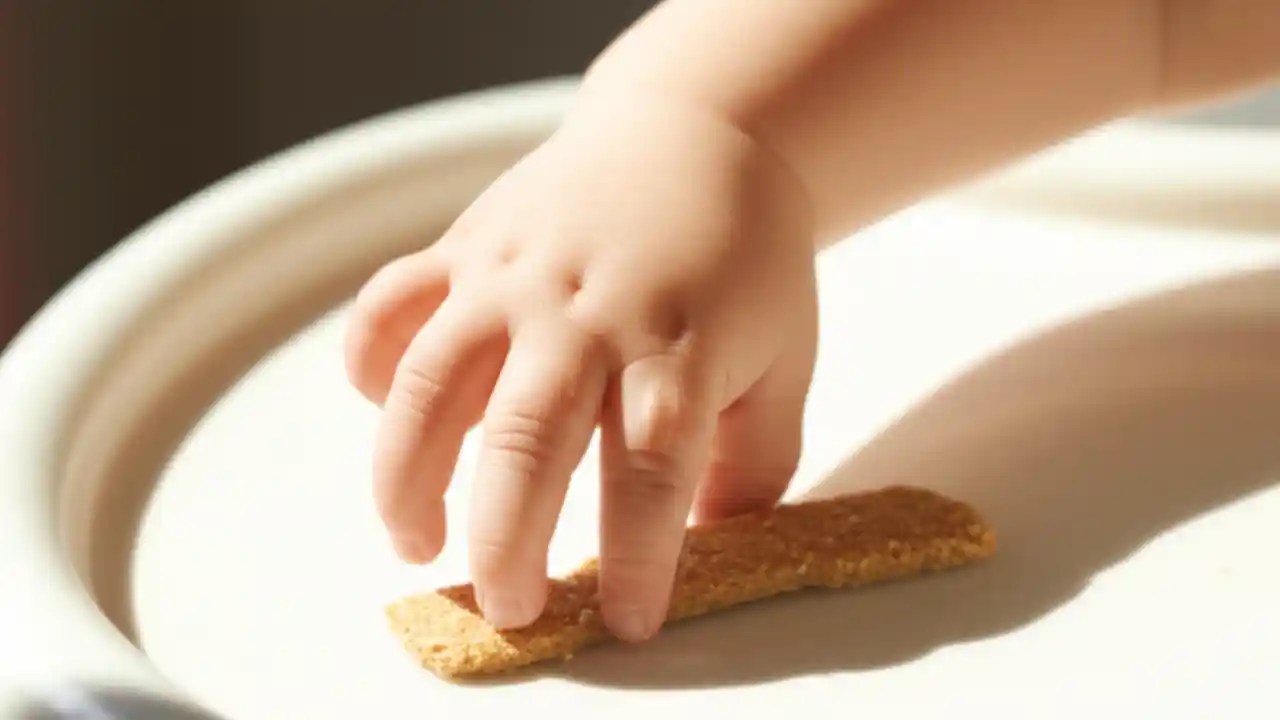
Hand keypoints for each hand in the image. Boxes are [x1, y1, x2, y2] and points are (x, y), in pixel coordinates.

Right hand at [344, 90, 817, 641]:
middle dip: (508, 539)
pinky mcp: (464, 248)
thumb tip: (706, 547)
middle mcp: (585, 310)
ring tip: (417, 542)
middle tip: (511, 608)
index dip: (636, 556)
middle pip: (528, 436)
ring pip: (433, 380)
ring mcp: (512, 274)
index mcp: (676, 344)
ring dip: (408, 475)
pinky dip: (369, 364)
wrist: (694, 136)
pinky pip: (390, 305)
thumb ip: (754, 461)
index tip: (626, 622)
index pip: (652, 468)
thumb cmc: (744, 262)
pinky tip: (385, 416)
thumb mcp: (783, 361)